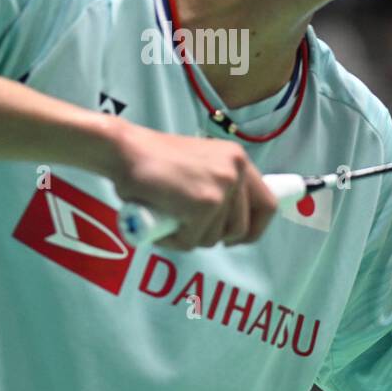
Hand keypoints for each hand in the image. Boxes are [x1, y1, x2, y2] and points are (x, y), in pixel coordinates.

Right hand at [107, 120, 277, 249]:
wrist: (123, 150)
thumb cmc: (151, 161)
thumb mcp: (199, 165)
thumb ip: (217, 186)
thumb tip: (228, 223)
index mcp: (237, 158)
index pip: (267, 204)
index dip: (254, 228)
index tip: (236, 239)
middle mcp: (235, 170)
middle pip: (241, 228)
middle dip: (214, 236)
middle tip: (188, 228)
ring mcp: (221, 188)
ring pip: (214, 238)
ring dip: (188, 236)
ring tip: (167, 216)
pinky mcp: (203, 205)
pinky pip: (191, 241)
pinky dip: (172, 238)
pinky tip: (158, 219)